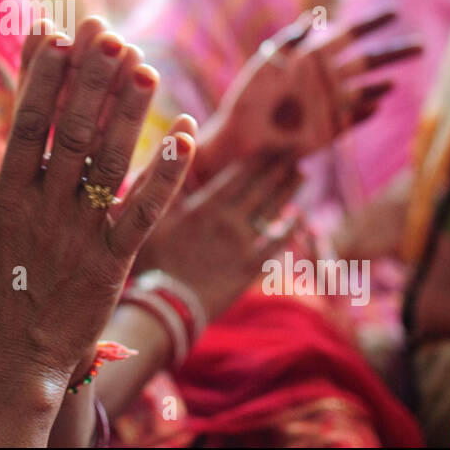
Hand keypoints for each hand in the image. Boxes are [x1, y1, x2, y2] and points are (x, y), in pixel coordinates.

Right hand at [0, 19, 194, 400]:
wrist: (10, 367)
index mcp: (4, 198)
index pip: (25, 123)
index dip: (40, 76)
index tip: (53, 33)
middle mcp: (45, 207)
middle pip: (72, 130)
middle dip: (89, 77)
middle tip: (106, 31)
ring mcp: (81, 233)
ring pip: (110, 161)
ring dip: (129, 110)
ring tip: (144, 63)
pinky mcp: (114, 261)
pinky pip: (145, 211)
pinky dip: (169, 173)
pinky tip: (187, 133)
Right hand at [133, 120, 304, 320]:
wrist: (164, 307)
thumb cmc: (149, 261)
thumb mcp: (148, 216)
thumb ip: (163, 181)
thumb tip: (174, 148)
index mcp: (204, 206)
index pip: (238, 175)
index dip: (258, 158)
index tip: (273, 142)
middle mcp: (229, 220)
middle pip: (260, 188)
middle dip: (278, 167)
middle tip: (294, 151)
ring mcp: (242, 244)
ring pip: (272, 210)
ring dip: (288, 190)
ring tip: (301, 174)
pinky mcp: (249, 268)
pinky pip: (276, 244)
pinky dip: (290, 229)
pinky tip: (299, 218)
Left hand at [194, 9, 420, 181]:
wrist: (240, 135)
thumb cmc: (248, 96)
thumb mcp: (266, 62)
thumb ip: (288, 41)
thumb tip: (312, 19)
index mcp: (314, 57)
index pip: (349, 35)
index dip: (372, 23)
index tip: (395, 11)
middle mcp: (330, 79)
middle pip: (370, 62)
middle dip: (394, 52)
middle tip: (421, 44)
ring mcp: (333, 104)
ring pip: (368, 90)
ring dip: (379, 85)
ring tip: (391, 81)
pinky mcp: (333, 130)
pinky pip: (355, 118)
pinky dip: (365, 110)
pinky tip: (375, 104)